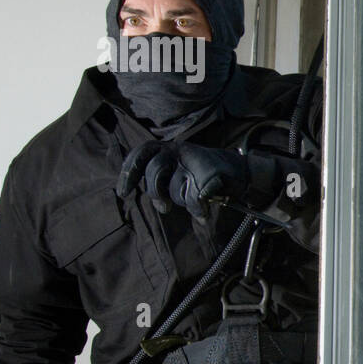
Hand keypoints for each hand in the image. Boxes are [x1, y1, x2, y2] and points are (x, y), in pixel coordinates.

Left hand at [118, 141, 254, 218]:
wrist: (239, 171)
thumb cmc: (203, 174)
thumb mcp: (177, 169)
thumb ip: (160, 177)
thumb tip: (152, 200)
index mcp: (167, 148)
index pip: (140, 155)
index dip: (129, 173)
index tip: (123, 193)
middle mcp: (179, 150)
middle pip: (155, 172)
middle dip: (157, 193)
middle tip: (164, 208)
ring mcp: (195, 161)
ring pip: (175, 189)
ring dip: (182, 201)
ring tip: (194, 201)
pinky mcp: (210, 174)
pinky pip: (195, 199)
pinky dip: (198, 210)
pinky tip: (202, 215)